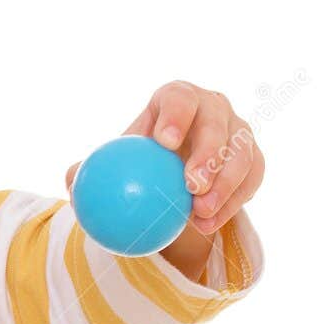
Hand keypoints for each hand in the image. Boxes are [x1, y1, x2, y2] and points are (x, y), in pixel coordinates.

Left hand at [66, 81, 263, 280]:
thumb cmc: (134, 165)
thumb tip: (70, 180)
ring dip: (225, 186)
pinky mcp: (253, 159)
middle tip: (190, 185)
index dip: (176, 114)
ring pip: (241, 154)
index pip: (179, 98)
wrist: (169, 180)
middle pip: (217, 124)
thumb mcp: (111, 166)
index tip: (164, 143)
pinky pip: (252, 180)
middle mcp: (212, 107)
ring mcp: (238, 131)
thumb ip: (89, 170)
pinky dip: (233, 203)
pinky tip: (209, 225)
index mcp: (175, 98)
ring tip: (201, 213)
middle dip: (208, 152)